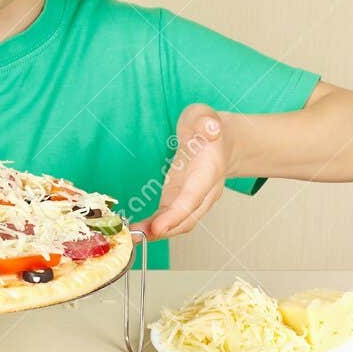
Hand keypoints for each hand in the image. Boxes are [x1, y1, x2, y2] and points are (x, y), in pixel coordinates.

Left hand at [142, 104, 229, 239]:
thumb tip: (210, 128)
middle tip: (136, 236)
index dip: (177, 214)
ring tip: (132, 236)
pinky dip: (155, 227)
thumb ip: (206, 120)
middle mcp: (205, 190)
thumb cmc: (207, 126)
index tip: (159, 227)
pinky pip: (171, 219)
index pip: (194, 196)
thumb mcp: (204, 115)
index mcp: (210, 170)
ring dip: (157, 233)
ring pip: (181, 223)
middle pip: (188, 217)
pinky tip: (137, 230)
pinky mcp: (181, 200)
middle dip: (164, 230)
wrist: (220, 141)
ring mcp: (194, 199)